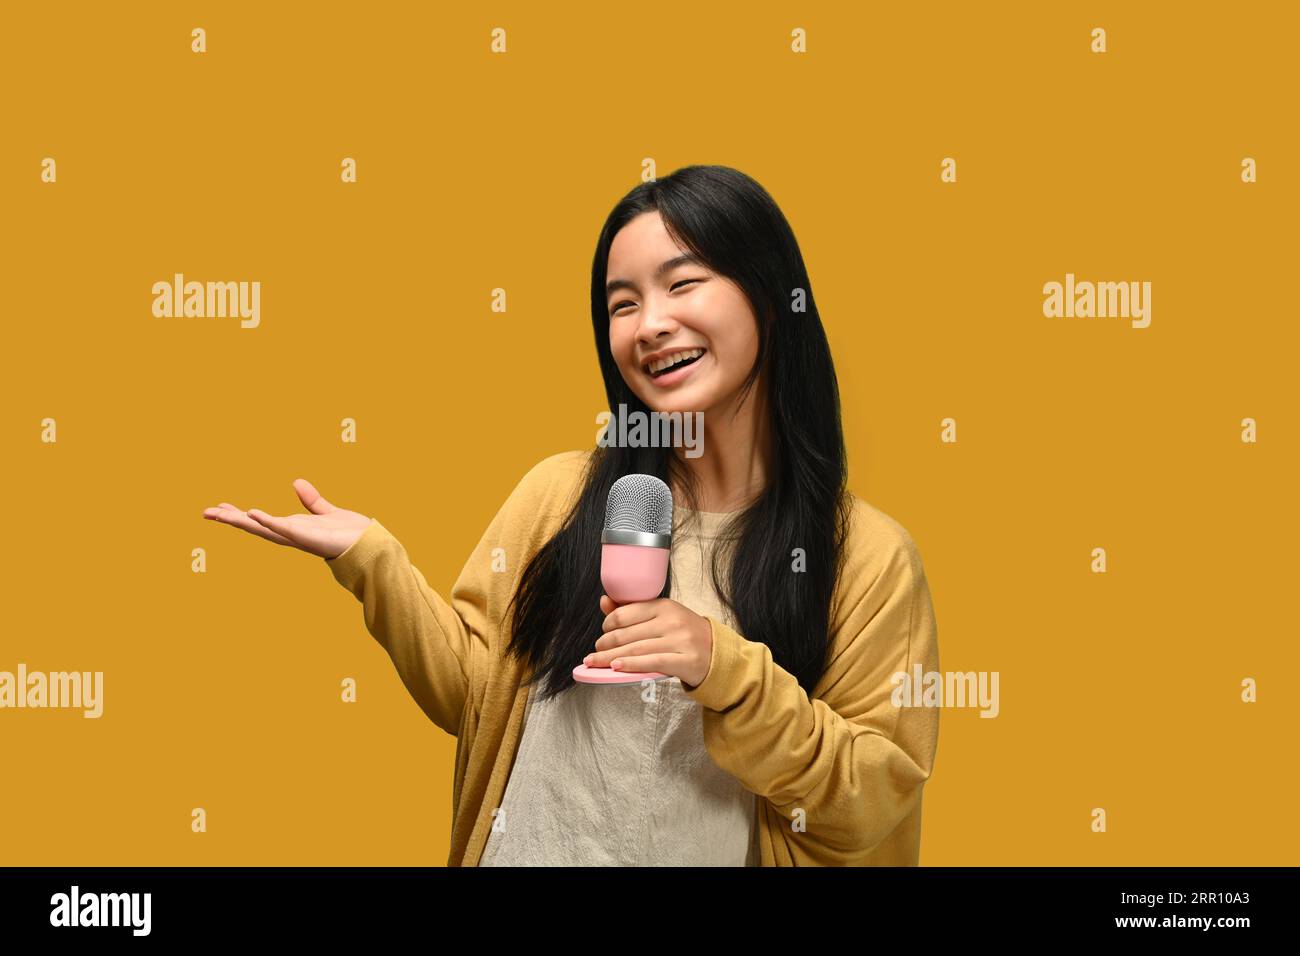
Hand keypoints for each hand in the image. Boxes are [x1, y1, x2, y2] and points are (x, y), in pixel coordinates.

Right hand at [201, 479, 373, 559]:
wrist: (370, 544)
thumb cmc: (350, 533)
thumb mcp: (326, 511)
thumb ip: (311, 500)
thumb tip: (296, 482)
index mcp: (293, 528)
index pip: (260, 520)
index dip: (240, 514)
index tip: (220, 506)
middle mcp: (291, 534)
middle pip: (254, 526)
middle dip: (230, 520)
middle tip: (205, 512)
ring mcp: (298, 537)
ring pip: (262, 528)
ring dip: (241, 521)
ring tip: (219, 514)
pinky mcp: (308, 537)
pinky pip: (284, 529)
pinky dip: (268, 521)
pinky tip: (253, 513)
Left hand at [585, 595, 713, 687]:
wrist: (717, 652)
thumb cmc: (684, 633)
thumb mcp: (662, 616)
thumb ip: (632, 610)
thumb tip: (604, 601)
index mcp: (664, 606)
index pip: (625, 614)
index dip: (608, 624)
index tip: (602, 633)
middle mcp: (671, 621)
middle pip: (627, 634)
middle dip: (605, 644)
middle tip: (594, 652)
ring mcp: (680, 641)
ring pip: (636, 649)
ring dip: (610, 657)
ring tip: (595, 662)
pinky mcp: (685, 660)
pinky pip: (652, 662)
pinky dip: (631, 665)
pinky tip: (616, 667)